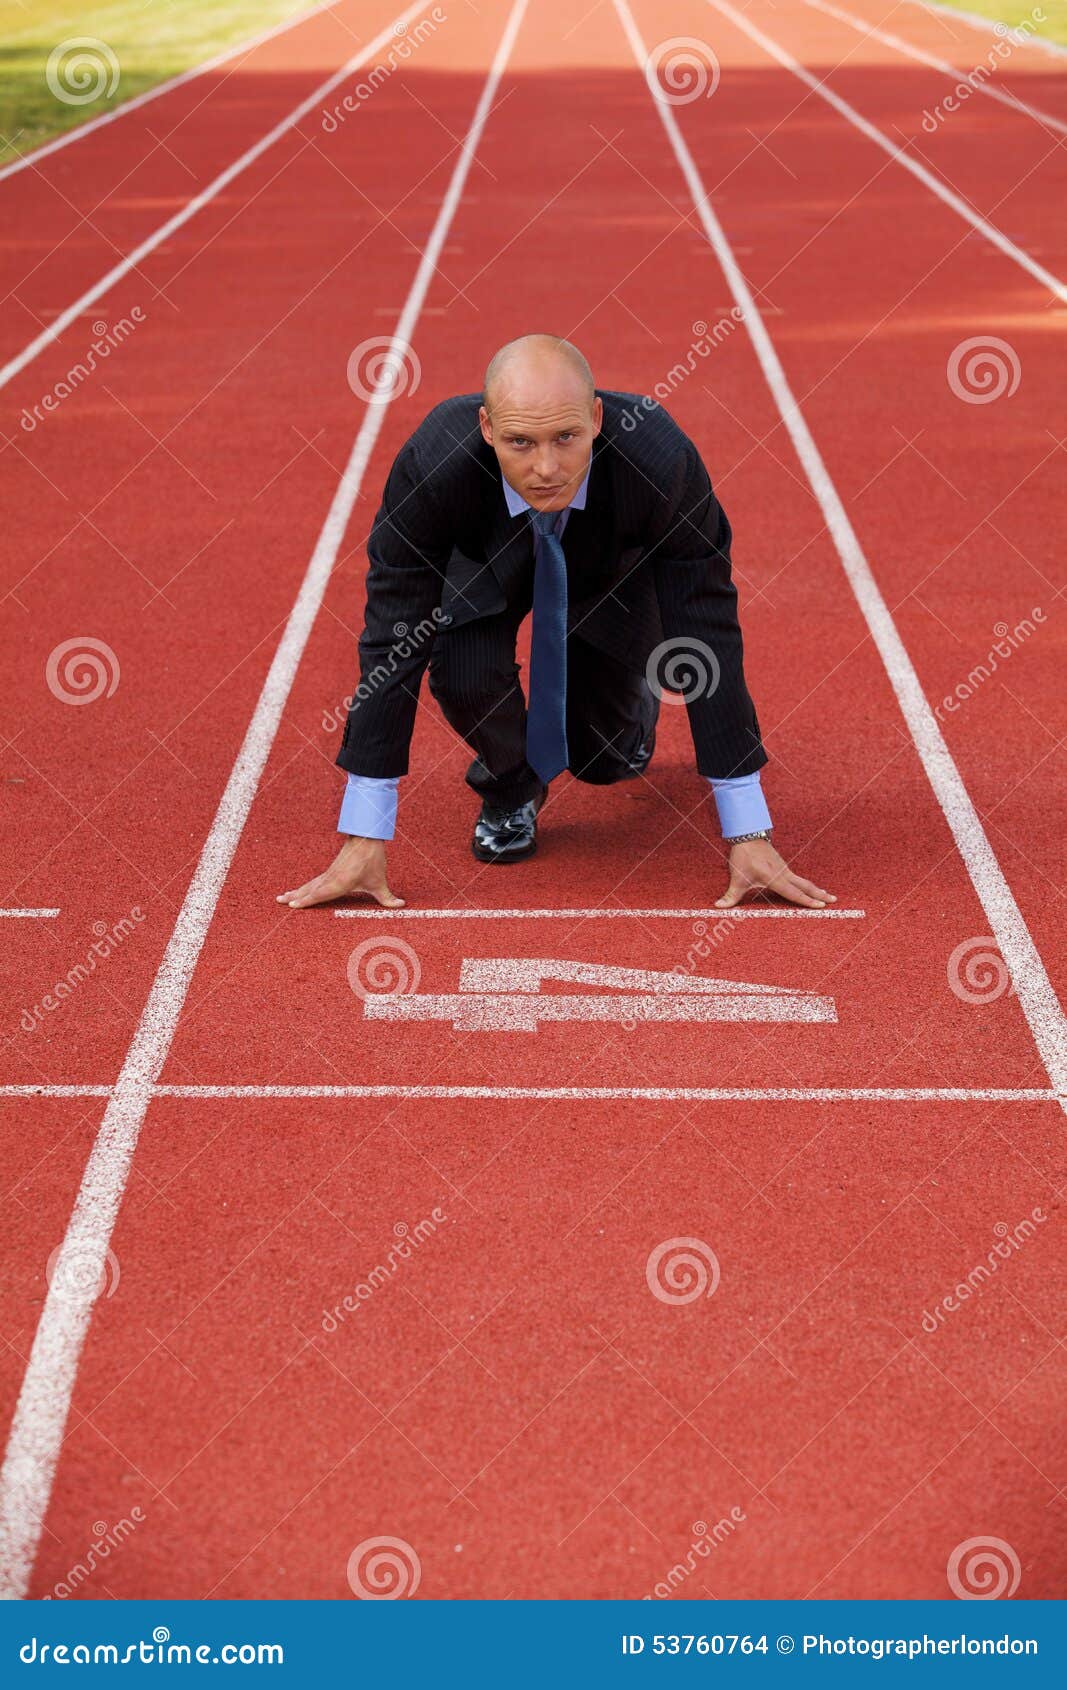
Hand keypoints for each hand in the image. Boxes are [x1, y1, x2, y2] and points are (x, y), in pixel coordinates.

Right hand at [276, 837, 404, 910]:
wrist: (366, 836)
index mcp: (340, 882)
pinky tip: (298, 890)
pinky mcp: (330, 870)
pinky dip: (304, 886)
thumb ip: (388, 897)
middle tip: (280, 902)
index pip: (321, 893)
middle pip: (310, 889)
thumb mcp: (380, 881)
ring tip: (282, 898)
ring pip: (310, 884)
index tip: (293, 905)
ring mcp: (329, 873)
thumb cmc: (372, 859)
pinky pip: (314, 880)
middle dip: (295, 896)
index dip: (307, 900)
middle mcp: (331, 877)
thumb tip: (401, 905)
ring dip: (296, 891)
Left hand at [715, 838, 835, 909]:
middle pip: (805, 886)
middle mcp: (783, 874)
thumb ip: (730, 895)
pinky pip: (798, 878)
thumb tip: (718, 906)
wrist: (748, 835)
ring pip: (803, 881)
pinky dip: (807, 885)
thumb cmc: (743, 856)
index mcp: (774, 878)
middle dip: (819, 895)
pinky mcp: (783, 867)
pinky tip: (812, 889)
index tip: (820, 906)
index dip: (807, 901)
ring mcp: (785, 869)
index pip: (793, 892)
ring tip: (828, 896)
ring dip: (816, 889)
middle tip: (834, 901)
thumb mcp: (736, 878)